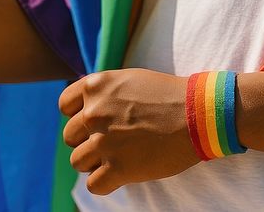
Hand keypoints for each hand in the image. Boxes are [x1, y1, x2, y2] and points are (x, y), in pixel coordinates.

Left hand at [59, 68, 199, 195]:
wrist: (198, 114)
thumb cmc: (169, 96)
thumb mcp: (129, 79)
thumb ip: (104, 92)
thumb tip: (85, 107)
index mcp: (95, 86)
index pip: (65, 106)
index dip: (78, 115)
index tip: (96, 121)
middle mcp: (94, 112)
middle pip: (70, 136)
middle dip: (88, 140)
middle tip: (113, 141)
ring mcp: (104, 141)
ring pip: (77, 161)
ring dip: (94, 163)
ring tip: (118, 157)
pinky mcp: (118, 168)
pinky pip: (93, 185)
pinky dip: (105, 183)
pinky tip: (121, 174)